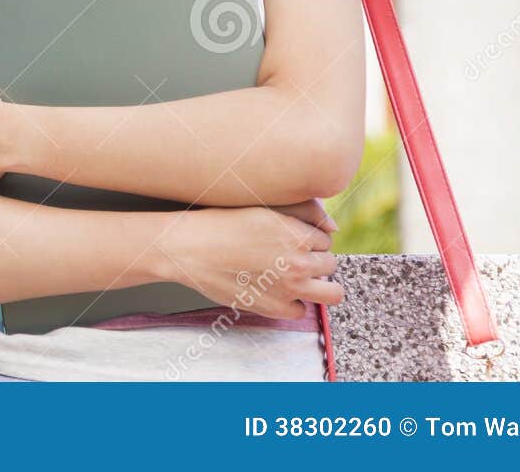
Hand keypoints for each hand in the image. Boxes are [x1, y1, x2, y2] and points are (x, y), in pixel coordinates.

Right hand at [160, 200, 341, 320]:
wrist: (186, 249)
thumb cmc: (218, 223)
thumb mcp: (260, 207)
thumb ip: (302, 213)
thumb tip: (333, 227)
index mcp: (297, 233)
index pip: (324, 240)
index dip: (308, 240)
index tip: (292, 242)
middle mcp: (299, 261)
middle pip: (329, 263)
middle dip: (314, 261)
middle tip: (289, 259)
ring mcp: (289, 288)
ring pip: (333, 293)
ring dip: (319, 286)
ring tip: (298, 280)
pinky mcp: (275, 308)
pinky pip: (301, 310)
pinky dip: (292, 303)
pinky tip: (275, 292)